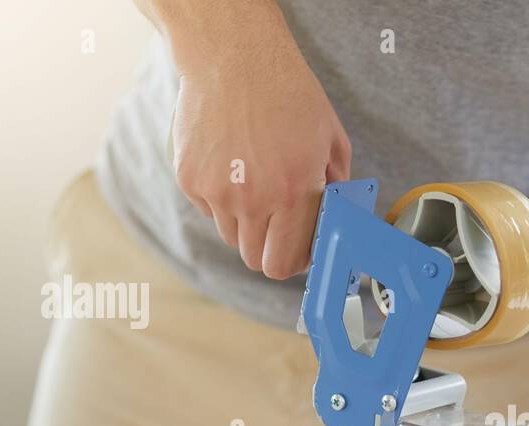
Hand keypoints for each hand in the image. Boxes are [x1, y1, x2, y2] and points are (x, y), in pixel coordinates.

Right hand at [171, 35, 350, 278]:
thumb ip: (338, 190)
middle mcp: (252, 199)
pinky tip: (233, 166)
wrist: (234, 58)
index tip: (299, 251)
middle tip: (279, 229)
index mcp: (294, 193)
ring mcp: (216, 191)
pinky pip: (209, 210)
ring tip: (257, 187)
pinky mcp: (190, 179)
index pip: (284, 263)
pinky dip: (222, 200)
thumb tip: (338, 223)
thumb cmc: (288, 95)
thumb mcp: (331, 140)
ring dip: (247, 225)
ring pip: (231, 237)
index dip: (294, 263)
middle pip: (254, 260)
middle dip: (270, 251)